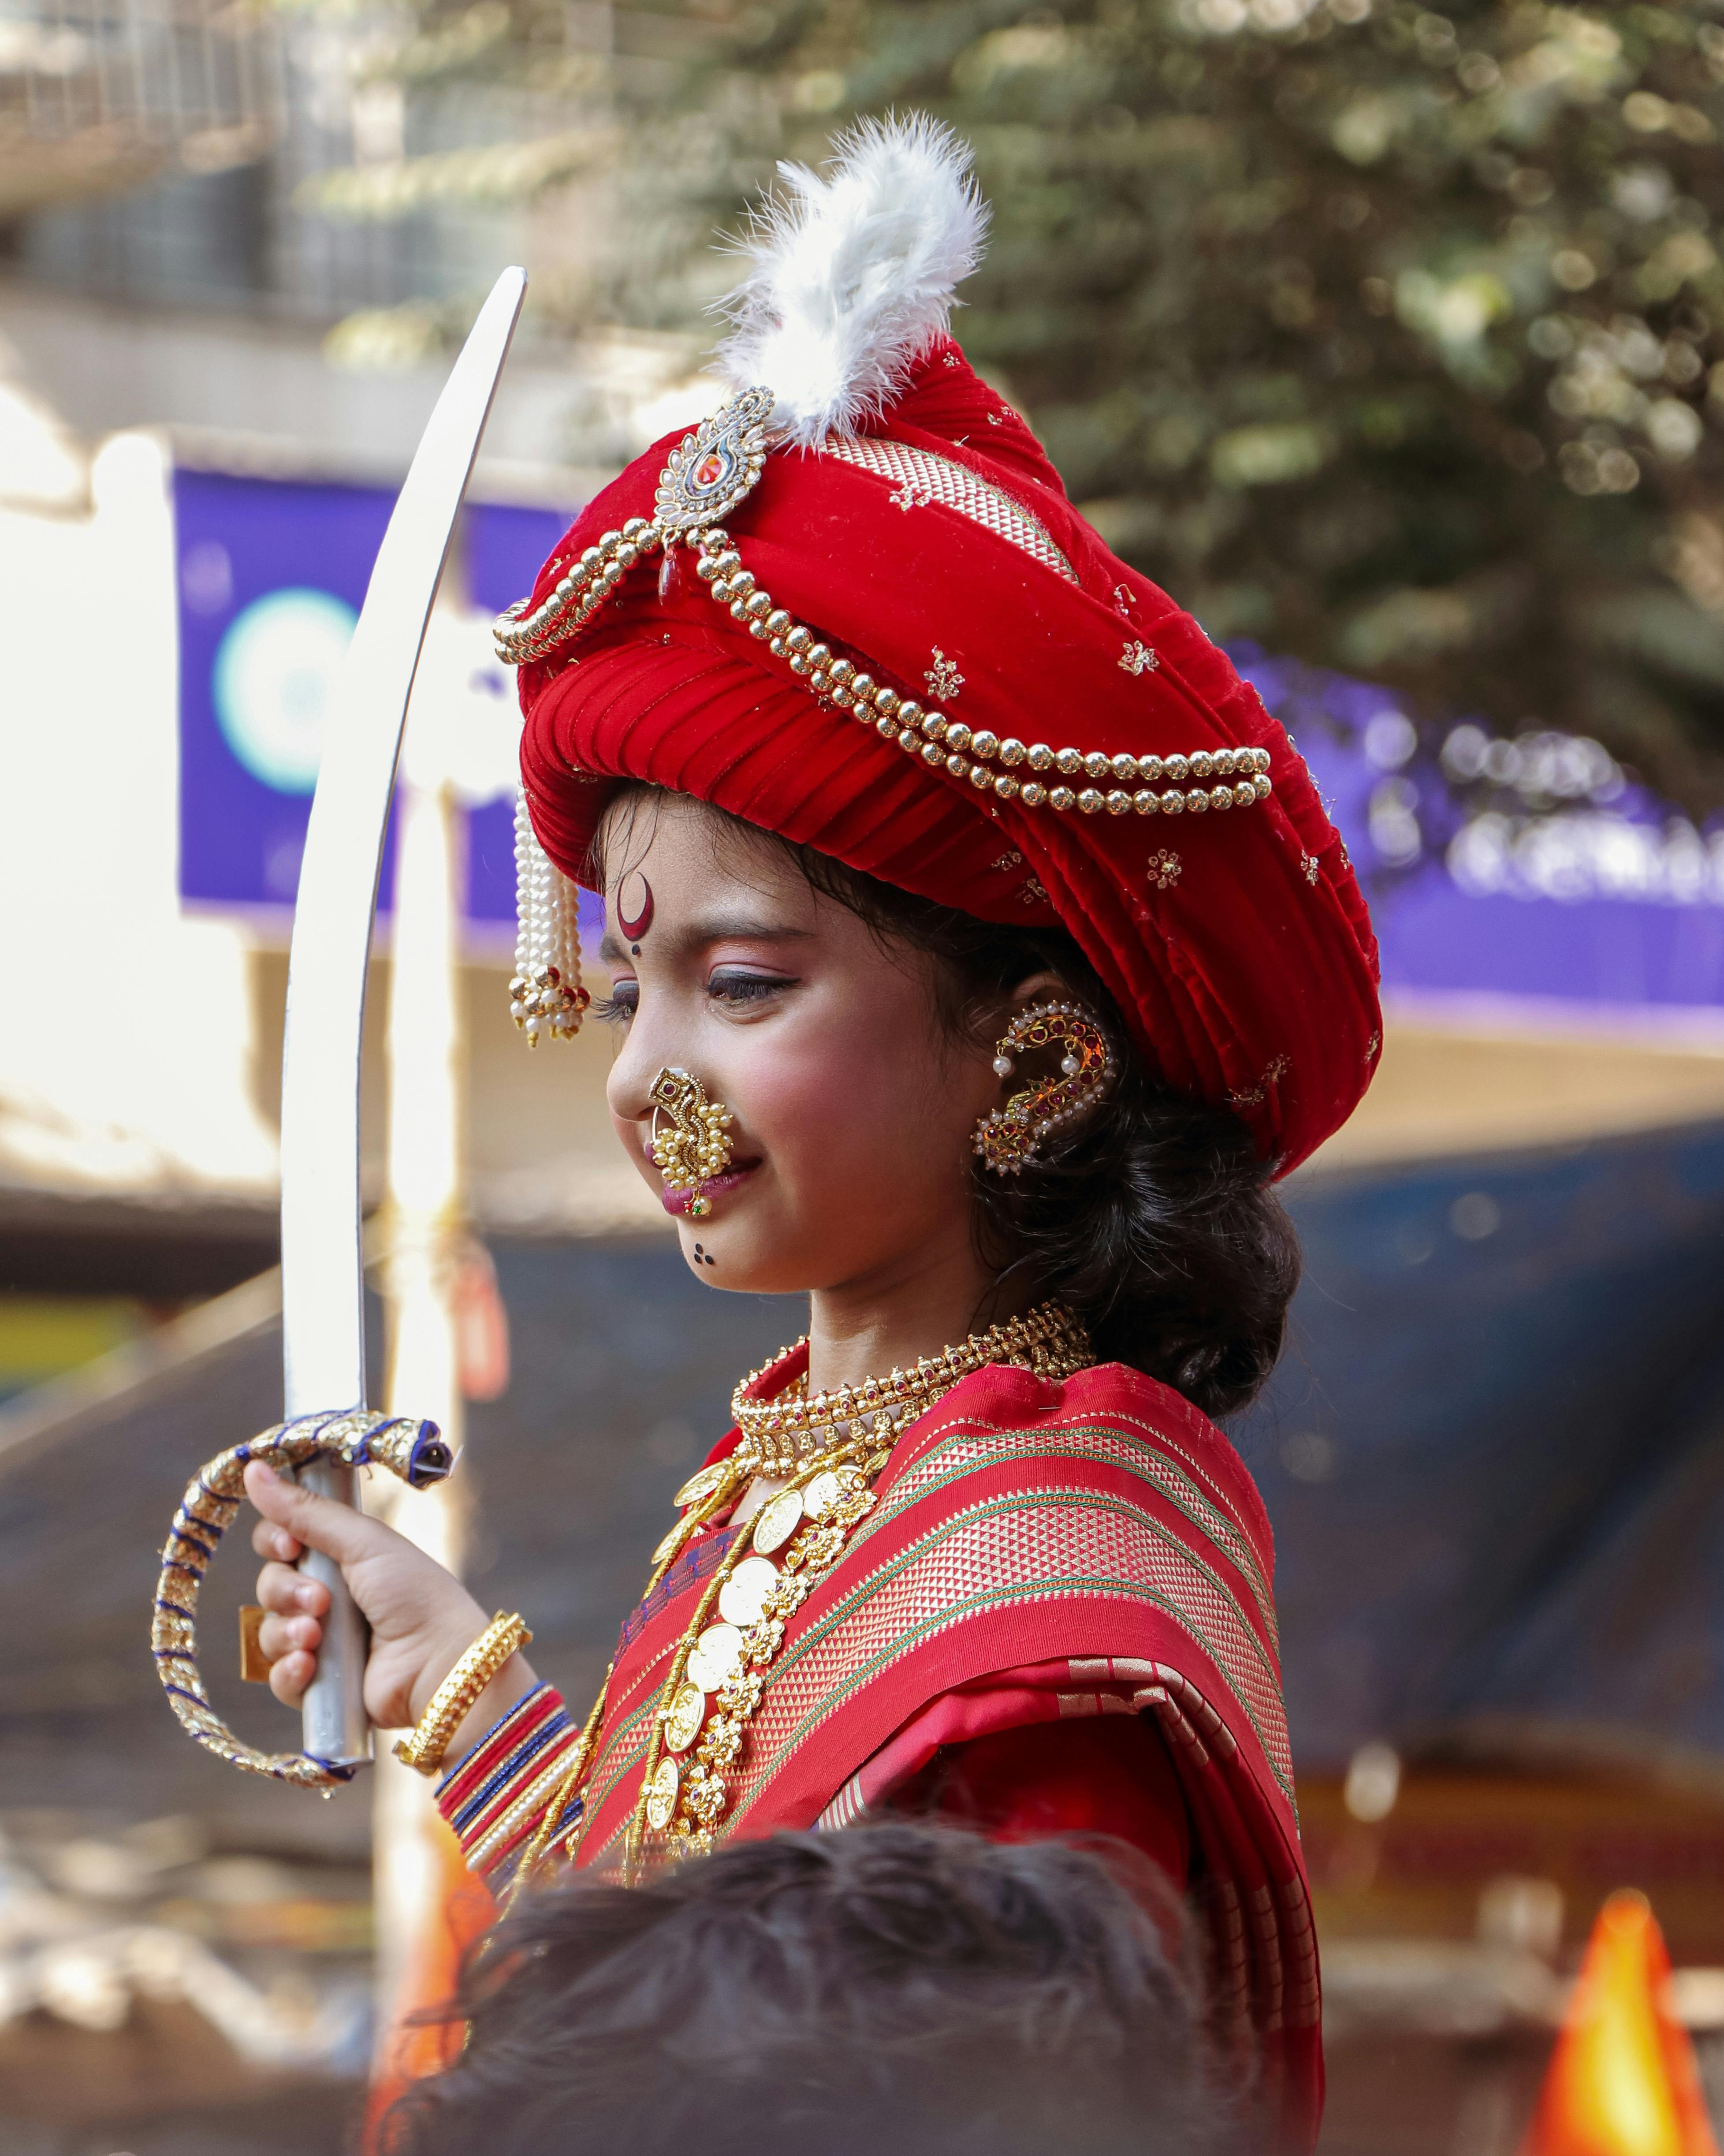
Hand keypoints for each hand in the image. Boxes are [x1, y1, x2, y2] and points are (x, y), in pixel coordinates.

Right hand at [245, 1461, 530, 1739]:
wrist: (439, 1662)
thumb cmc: (414, 1595)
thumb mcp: (363, 1543)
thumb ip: (307, 1511)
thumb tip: (253, 1466)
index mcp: (341, 1557)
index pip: (280, 1541)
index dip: (275, 1542)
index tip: (289, 1546)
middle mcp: (328, 1596)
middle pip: (270, 1586)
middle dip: (285, 1592)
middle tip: (320, 1601)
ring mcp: (322, 1642)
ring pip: (269, 1632)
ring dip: (286, 1633)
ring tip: (317, 1637)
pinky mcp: (319, 1686)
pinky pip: (279, 1678)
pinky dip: (289, 1672)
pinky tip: (310, 1667)